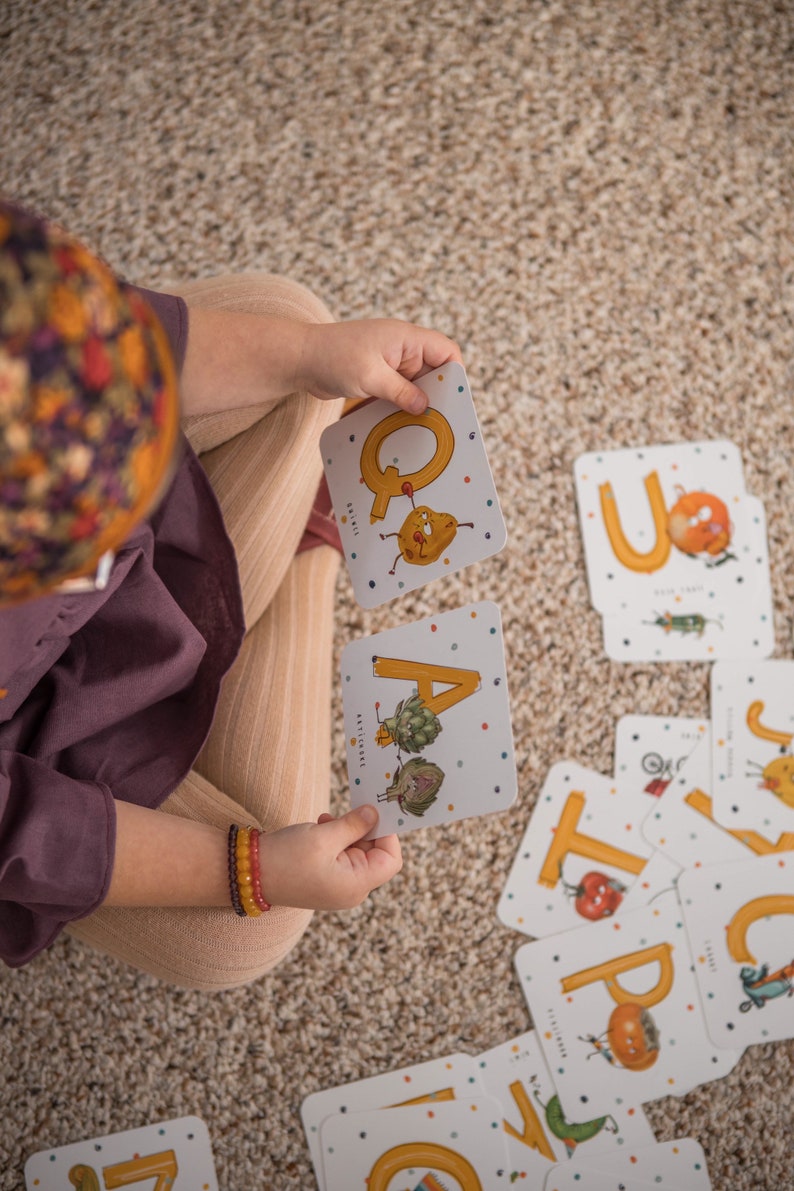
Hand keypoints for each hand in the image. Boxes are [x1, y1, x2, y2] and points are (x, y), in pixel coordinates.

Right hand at [258, 805, 402, 909]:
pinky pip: (341, 856)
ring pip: (357, 852)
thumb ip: (354, 825)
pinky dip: (335, 839)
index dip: (388, 834)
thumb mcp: (324, 836)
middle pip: (375, 854)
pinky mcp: (325, 879)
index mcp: (356, 885)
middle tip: (348, 810)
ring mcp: (338, 886)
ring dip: (347, 832)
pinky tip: (320, 828)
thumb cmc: (287, 857)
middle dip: (364, 830)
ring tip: (327, 821)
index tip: (375, 811)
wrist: (248, 873)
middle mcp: (351, 890)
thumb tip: (375, 814)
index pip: (390, 859)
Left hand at [296, 319, 462, 413]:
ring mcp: (390, 365)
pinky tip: (403, 426)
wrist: (299, 360)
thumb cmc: (332, 357)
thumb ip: (400, 391)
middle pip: (434, 373)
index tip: (454, 400)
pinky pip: (399, 395)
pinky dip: (402, 408)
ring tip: (423, 430)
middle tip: (441, 422)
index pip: (446, 352)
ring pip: (416, 387)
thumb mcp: (370, 376)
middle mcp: (402, 350)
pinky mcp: (378, 379)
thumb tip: (424, 407)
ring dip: (418, 406)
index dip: (454, 374)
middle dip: (438, 396)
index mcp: (406, 338)